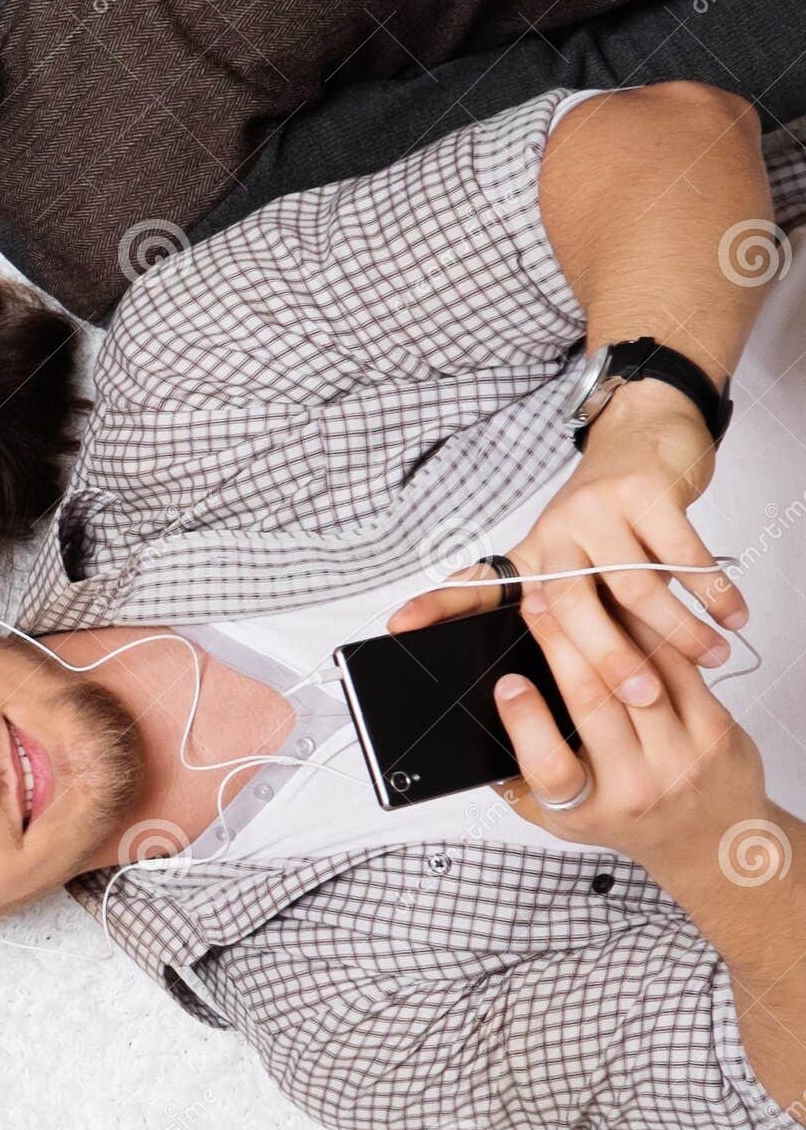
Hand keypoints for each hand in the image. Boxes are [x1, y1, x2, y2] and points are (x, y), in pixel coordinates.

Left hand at [390, 378, 743, 707]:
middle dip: (607, 660)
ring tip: (713, 657)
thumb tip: (576, 679)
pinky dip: (712, 590)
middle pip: (571, 609)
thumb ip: (573, 609)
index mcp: (536, 556)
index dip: (438, 607)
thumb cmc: (614, 512)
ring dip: (679, 629)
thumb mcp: (580, 557)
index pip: (480, 586)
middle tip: (640, 698)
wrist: (645, 430)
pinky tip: (731, 614)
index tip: (397, 625)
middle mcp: (557, 533)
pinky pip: (683, 554)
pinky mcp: (643, 493)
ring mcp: (597, 510)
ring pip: (635, 585)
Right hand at [491, 596, 768, 882]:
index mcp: (587, 809)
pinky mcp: (716, 732)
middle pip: (592, 703)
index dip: (525, 721)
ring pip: (635, 676)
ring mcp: (683, 759)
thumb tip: (473, 722)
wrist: (713, 843)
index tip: (507, 683)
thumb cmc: (625, 821)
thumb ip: (515, 780)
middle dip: (557, 643)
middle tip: (534, 606)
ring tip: (575, 595)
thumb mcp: (561, 819)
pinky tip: (623, 610)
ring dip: (601, 628)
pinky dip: (646, 634)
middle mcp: (636, 788)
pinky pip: (677, 669)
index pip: (550, 768)